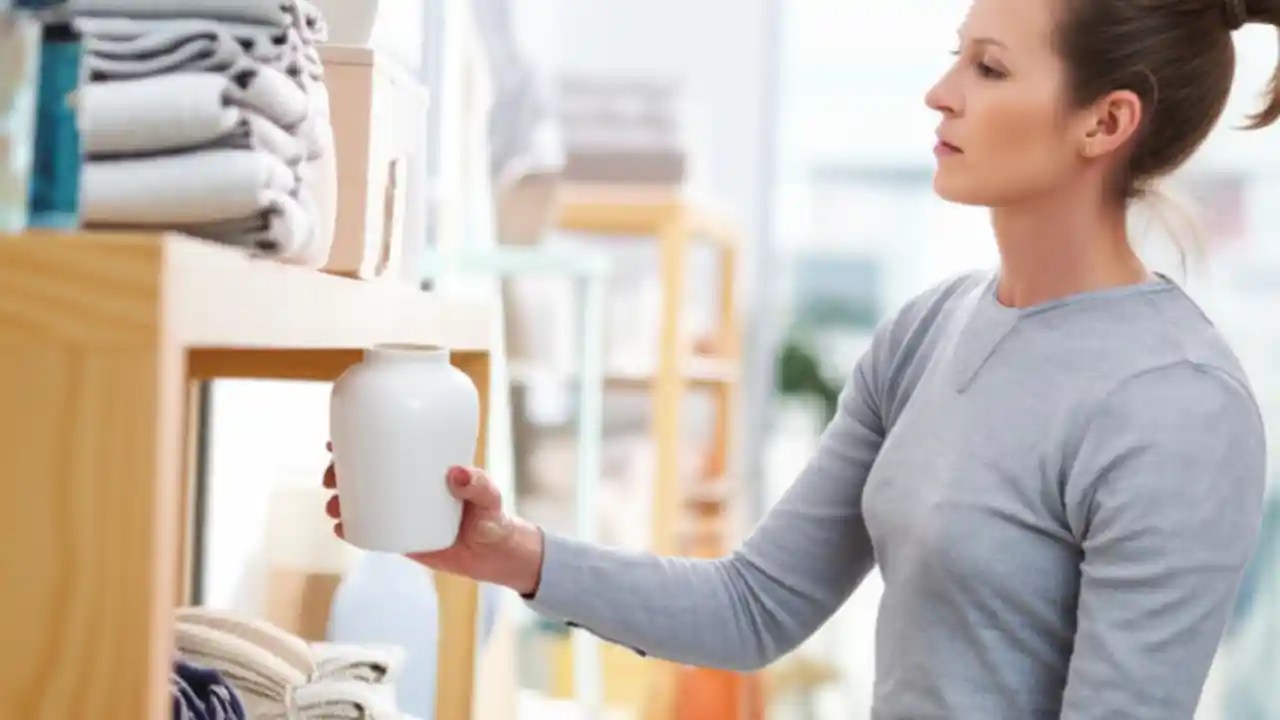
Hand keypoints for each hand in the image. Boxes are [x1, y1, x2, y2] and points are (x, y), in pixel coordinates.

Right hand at [322, 442, 545, 595]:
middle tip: (331, 477)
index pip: (387, 448)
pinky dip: (352, 530)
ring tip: (333, 506)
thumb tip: (455, 473)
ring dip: (339, 501)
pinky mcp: (401, 539)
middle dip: (339, 472)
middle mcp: (408, 488)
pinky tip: (341, 528)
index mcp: (424, 468)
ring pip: (362, 503)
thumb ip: (478, 485)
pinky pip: (370, 532)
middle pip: (364, 474)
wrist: (495, 556)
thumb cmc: (494, 517)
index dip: (356, 443)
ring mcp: (402, 513)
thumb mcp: (490, 497)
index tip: (335, 440)